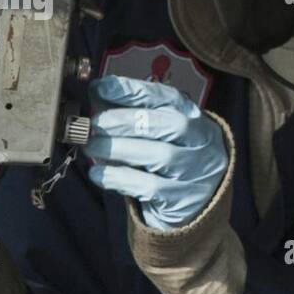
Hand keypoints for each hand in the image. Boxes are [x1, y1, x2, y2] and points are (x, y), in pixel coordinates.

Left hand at [84, 74, 228, 230]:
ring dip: (118, 149)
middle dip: (124, 121)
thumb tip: (96, 96)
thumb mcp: (158, 134)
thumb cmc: (168, 162)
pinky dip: (119, 178)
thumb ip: (131, 115)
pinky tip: (97, 174)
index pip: (168, 96)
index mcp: (194, 117)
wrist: (196, 205)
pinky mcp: (183, 199)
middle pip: (169, 124)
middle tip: (93, 124)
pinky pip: (149, 186)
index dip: (133, 90)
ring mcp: (196, 172)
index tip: (101, 88)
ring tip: (91, 147)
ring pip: (160, 155)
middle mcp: (202, 142)